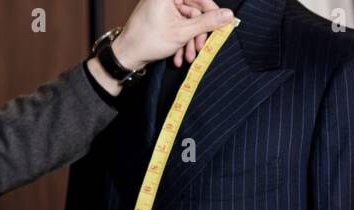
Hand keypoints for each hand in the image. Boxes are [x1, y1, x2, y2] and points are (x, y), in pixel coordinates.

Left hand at [114, 0, 234, 70]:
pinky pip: (177, 26)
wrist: (125, 56)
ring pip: (186, 22)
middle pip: (193, 11)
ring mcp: (162, 8)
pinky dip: (180, 41)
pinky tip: (179, 57)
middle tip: (201, 48)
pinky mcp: (159, 19)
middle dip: (197, 33)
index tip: (221, 25)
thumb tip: (228, 15)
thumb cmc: (147, 41)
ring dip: (189, 41)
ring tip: (188, 57)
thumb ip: (207, 23)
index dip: (212, 12)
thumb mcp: (183, 32)